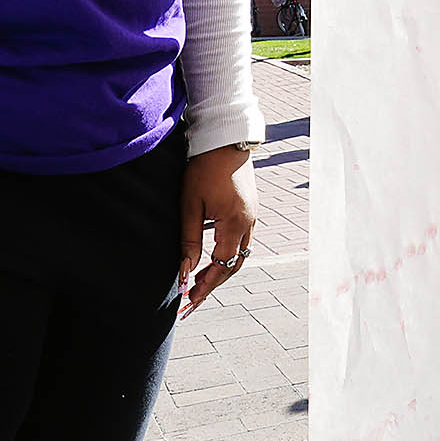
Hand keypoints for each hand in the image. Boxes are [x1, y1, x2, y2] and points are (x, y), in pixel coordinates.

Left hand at [177, 144, 258, 314]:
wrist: (225, 139)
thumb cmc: (204, 169)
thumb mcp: (190, 205)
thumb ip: (189, 241)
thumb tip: (186, 272)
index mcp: (235, 224)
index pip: (220, 266)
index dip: (205, 285)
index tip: (189, 301)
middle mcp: (249, 223)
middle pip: (233, 265)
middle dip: (213, 284)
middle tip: (193, 299)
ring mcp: (253, 216)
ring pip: (240, 255)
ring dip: (221, 271)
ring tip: (201, 283)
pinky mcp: (251, 209)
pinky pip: (242, 241)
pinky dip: (228, 255)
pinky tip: (213, 259)